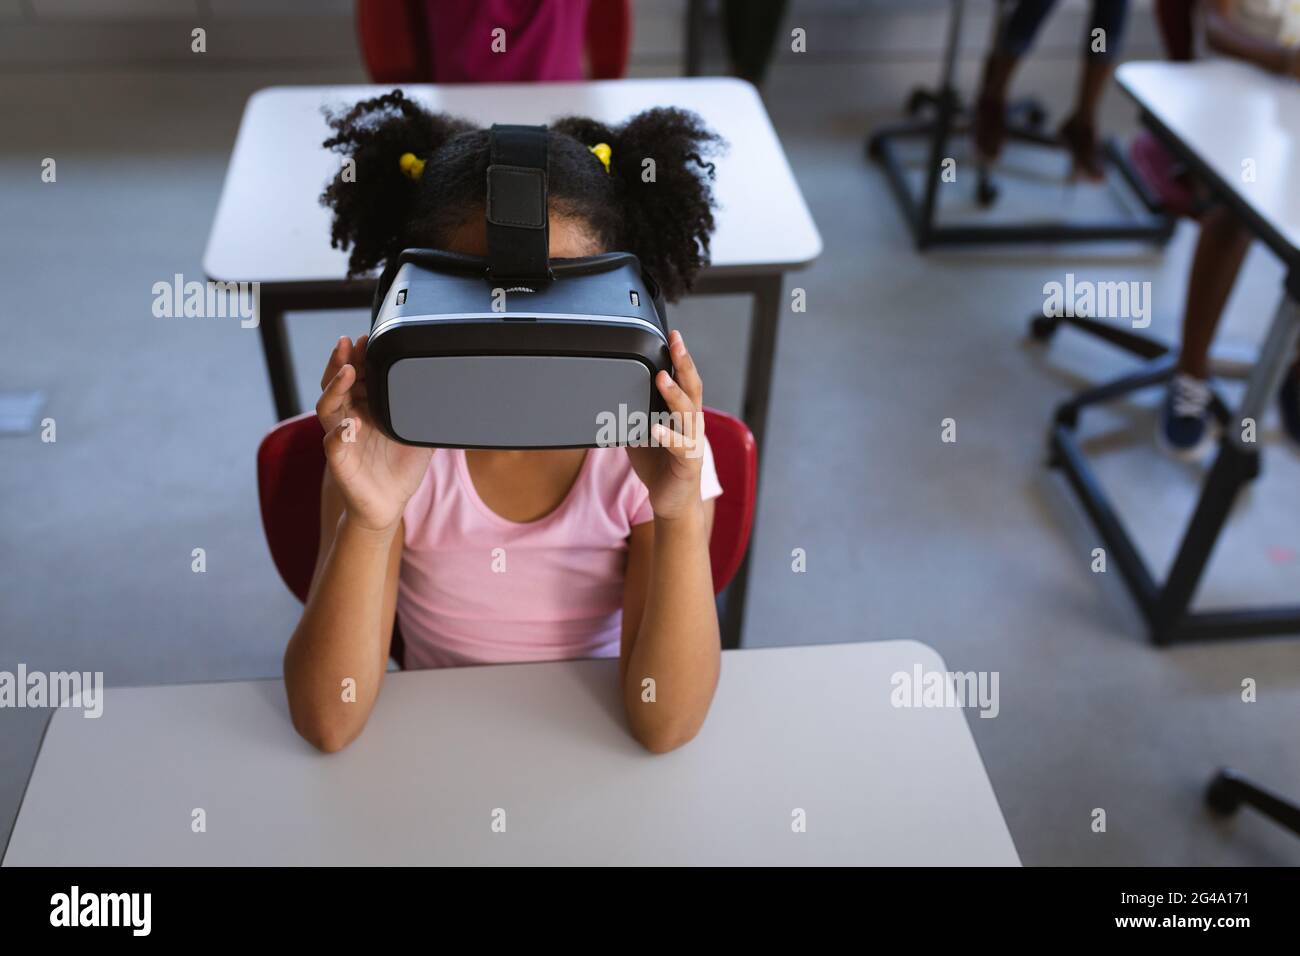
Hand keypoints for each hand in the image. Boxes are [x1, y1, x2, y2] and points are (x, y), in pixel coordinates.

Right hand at [316, 335, 431, 532]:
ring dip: (336, 387)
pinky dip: (339, 434)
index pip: (356, 375)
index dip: (358, 356)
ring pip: (328, 407)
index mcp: (365, 407)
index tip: (367, 337)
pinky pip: (333, 444)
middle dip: (341, 361)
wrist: (389, 504)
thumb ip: (430, 412)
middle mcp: (349, 417)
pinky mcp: (340, 462)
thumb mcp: (421, 434)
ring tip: (349, 372)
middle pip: (336, 383)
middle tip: (349, 343)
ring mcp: (341, 437)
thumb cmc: (400, 467)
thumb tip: (455, 389)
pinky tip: (349, 425)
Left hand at [626, 330, 706, 520]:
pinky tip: (655, 429)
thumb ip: (630, 415)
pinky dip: (667, 437)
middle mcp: (692, 424)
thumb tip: (606, 397)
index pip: (685, 379)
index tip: (672, 336)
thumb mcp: (639, 435)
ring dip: (674, 394)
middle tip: (676, 341)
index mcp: (682, 414)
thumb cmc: (660, 467)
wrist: (673, 503)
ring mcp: (693, 442)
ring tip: (662, 378)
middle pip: (693, 387)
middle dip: (684, 363)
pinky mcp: (688, 463)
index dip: (680, 358)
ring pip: (688, 413)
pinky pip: (679, 447)